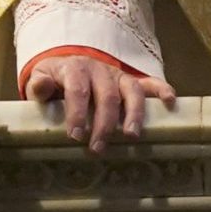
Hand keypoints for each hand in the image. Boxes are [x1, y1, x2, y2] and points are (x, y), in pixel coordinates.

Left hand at [23, 55, 177, 153]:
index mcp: (75, 69)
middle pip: (106, 95)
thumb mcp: (42, 78)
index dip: (77, 111)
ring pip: (131, 91)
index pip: (77, 89)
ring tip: (131, 136)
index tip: (75, 135)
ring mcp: (118, 75)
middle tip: (98, 148)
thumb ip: (40, 85)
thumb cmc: (55, 79)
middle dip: (103, 123)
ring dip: (133, 113)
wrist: (68, 63)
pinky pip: (149, 82)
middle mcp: (99, 70)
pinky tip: (170, 101)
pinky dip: (161, 89)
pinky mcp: (130, 80)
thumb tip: (40, 87)